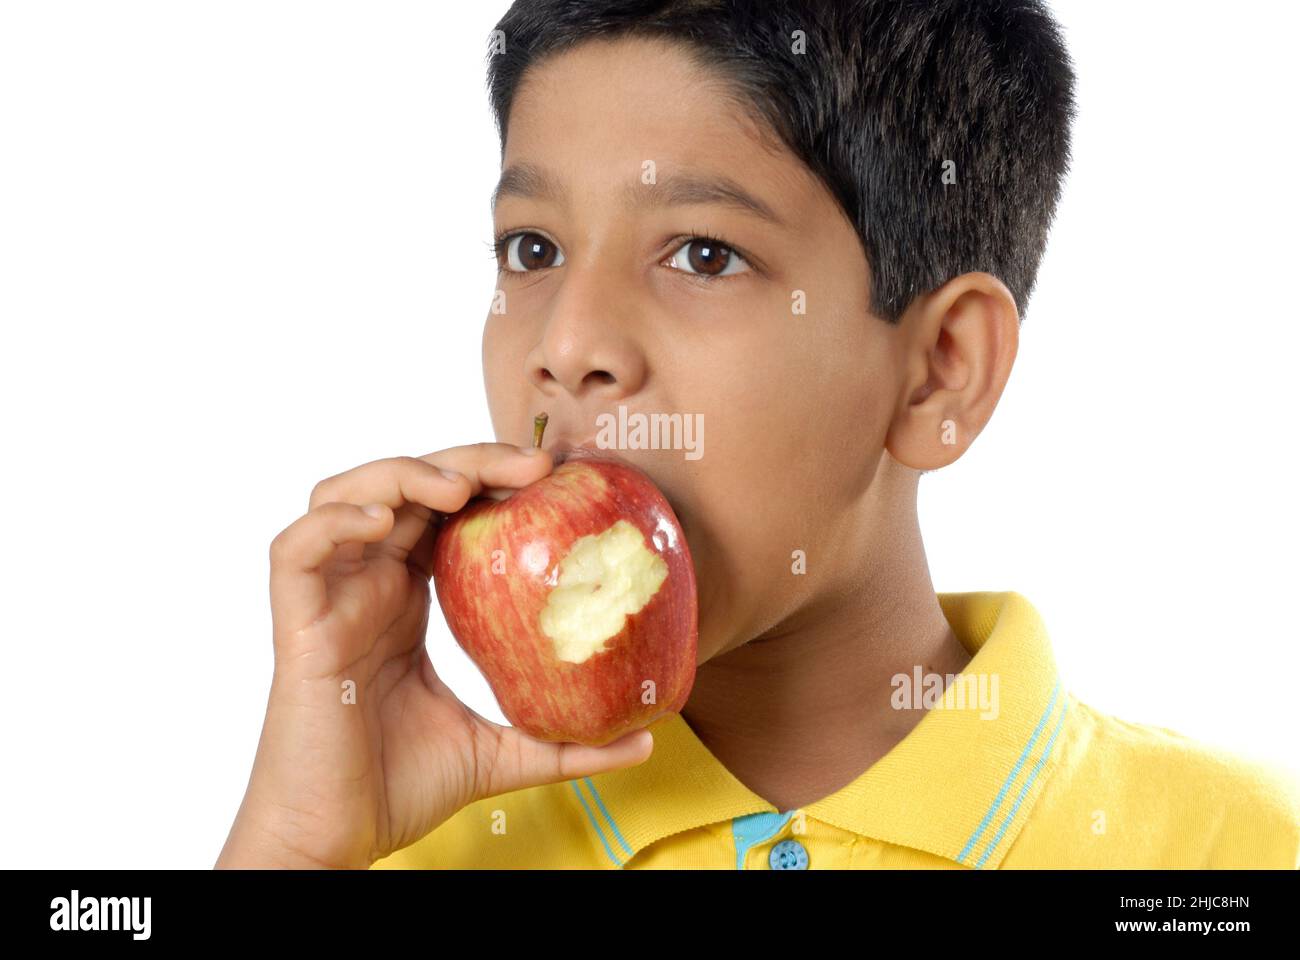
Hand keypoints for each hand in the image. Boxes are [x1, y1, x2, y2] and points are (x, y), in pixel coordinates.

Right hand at [216, 443, 652, 868]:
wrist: (338, 838)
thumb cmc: (401, 789)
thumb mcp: (501, 753)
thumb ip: (566, 744)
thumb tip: (646, 739)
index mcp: (409, 600)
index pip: (445, 513)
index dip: (490, 480)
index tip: (553, 475)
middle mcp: (369, 586)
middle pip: (406, 487)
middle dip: (466, 461)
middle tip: (533, 465)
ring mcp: (331, 600)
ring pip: (345, 496)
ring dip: (401, 474)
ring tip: (459, 487)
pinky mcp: (298, 625)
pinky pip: (295, 548)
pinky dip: (335, 520)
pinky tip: (384, 521)